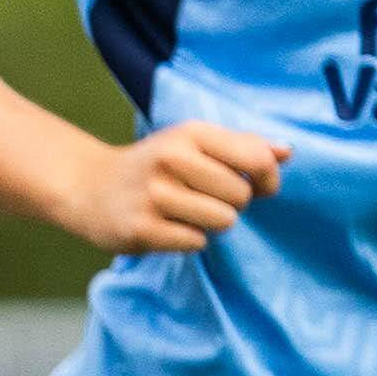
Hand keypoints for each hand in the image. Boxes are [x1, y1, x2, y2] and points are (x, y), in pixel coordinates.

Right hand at [61, 120, 287, 256]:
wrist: (89, 186)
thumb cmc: (156, 165)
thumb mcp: (194, 143)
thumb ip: (243, 145)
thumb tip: (288, 152)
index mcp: (190, 134)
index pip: (258, 159)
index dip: (268, 179)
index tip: (256, 185)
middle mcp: (170, 159)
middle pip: (242, 196)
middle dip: (231, 203)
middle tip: (203, 197)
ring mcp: (153, 195)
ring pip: (223, 222)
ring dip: (211, 223)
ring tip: (185, 212)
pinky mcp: (141, 228)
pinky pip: (196, 242)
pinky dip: (188, 239)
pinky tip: (167, 226)